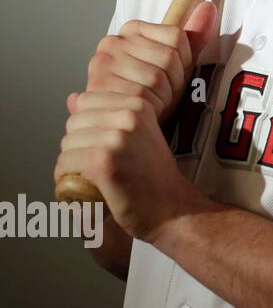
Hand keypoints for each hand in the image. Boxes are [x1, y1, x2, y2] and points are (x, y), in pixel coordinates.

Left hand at [53, 90, 210, 242]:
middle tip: (99, 163)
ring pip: (67, 144)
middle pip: (74, 122)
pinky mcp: (103, 162)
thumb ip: (106, 115)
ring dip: (73, 164)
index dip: (88, 125)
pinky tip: (87, 186)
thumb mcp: (138, 135)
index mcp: (139, 105)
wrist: (173, 208)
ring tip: (94, 176)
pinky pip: (65, 164)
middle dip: (79, 145)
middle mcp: (129, 116)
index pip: (86, 101)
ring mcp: (116, 139)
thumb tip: (71, 98)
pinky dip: (67, 180)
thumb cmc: (155, 177)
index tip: (104, 143)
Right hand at [85, 1, 218, 123]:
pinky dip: (151, 108)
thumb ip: (194, 37)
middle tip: (162, 94)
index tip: (171, 75)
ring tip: (153, 103)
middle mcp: (111, 43)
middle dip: (174, 82)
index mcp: (131, 31)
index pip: (176, 36)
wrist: (130, 129)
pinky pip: (143, 94)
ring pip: (157, 76)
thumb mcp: (178, 66)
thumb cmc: (154, 97)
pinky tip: (143, 111)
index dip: (183, 62)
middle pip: (168, 57)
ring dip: (164, 97)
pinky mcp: (98, 86)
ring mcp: (102, 63)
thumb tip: (209, 7)